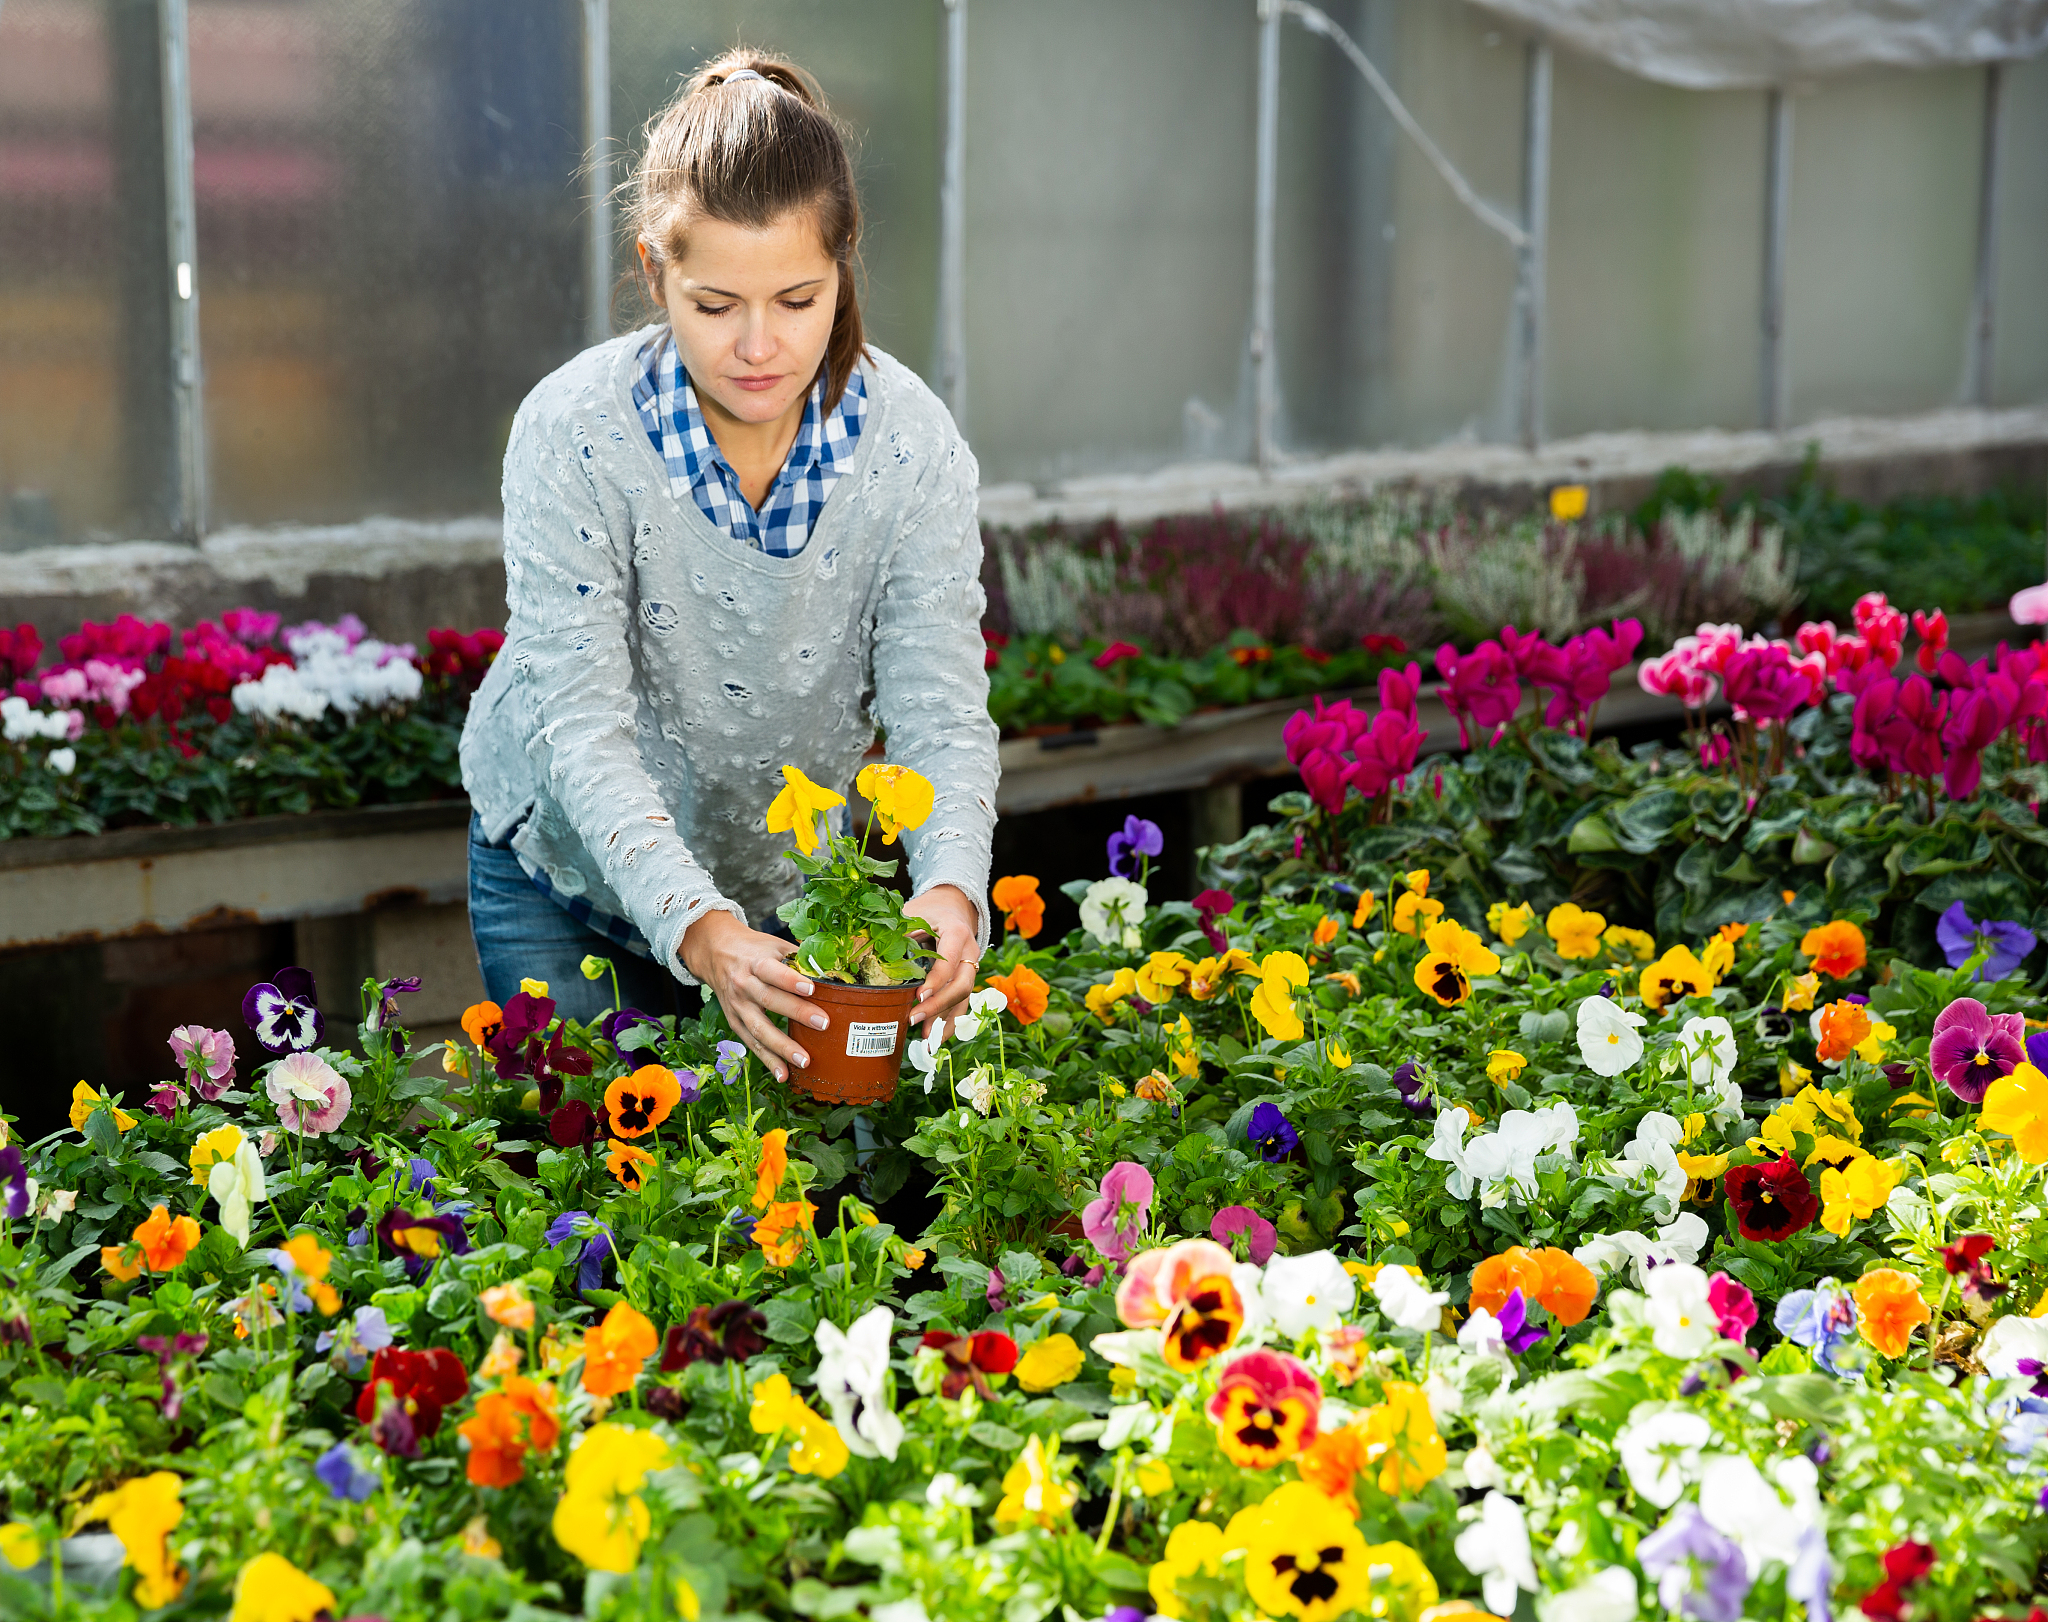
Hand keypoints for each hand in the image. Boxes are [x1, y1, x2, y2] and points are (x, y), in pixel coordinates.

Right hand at [678, 909, 827, 1083]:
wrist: (716, 952)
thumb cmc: (755, 949)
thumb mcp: (774, 944)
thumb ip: (799, 958)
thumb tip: (833, 971)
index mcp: (755, 962)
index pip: (772, 971)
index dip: (790, 980)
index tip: (811, 988)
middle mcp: (743, 985)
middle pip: (769, 1000)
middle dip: (797, 1012)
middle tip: (823, 1023)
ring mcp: (738, 1006)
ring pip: (759, 1029)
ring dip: (782, 1047)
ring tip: (805, 1060)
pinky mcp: (735, 1022)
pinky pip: (752, 1044)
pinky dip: (768, 1061)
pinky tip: (783, 1075)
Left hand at [904, 883, 981, 1038]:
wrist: (953, 907)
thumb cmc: (928, 910)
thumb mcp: (912, 913)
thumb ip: (896, 931)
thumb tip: (862, 950)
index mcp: (957, 933)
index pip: (948, 962)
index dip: (935, 981)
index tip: (917, 996)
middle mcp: (970, 952)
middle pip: (961, 985)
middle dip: (938, 1006)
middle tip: (914, 1019)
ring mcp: (971, 967)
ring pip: (964, 999)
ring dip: (945, 1021)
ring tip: (925, 1040)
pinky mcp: (967, 979)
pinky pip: (962, 1003)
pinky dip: (949, 1021)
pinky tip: (935, 1036)